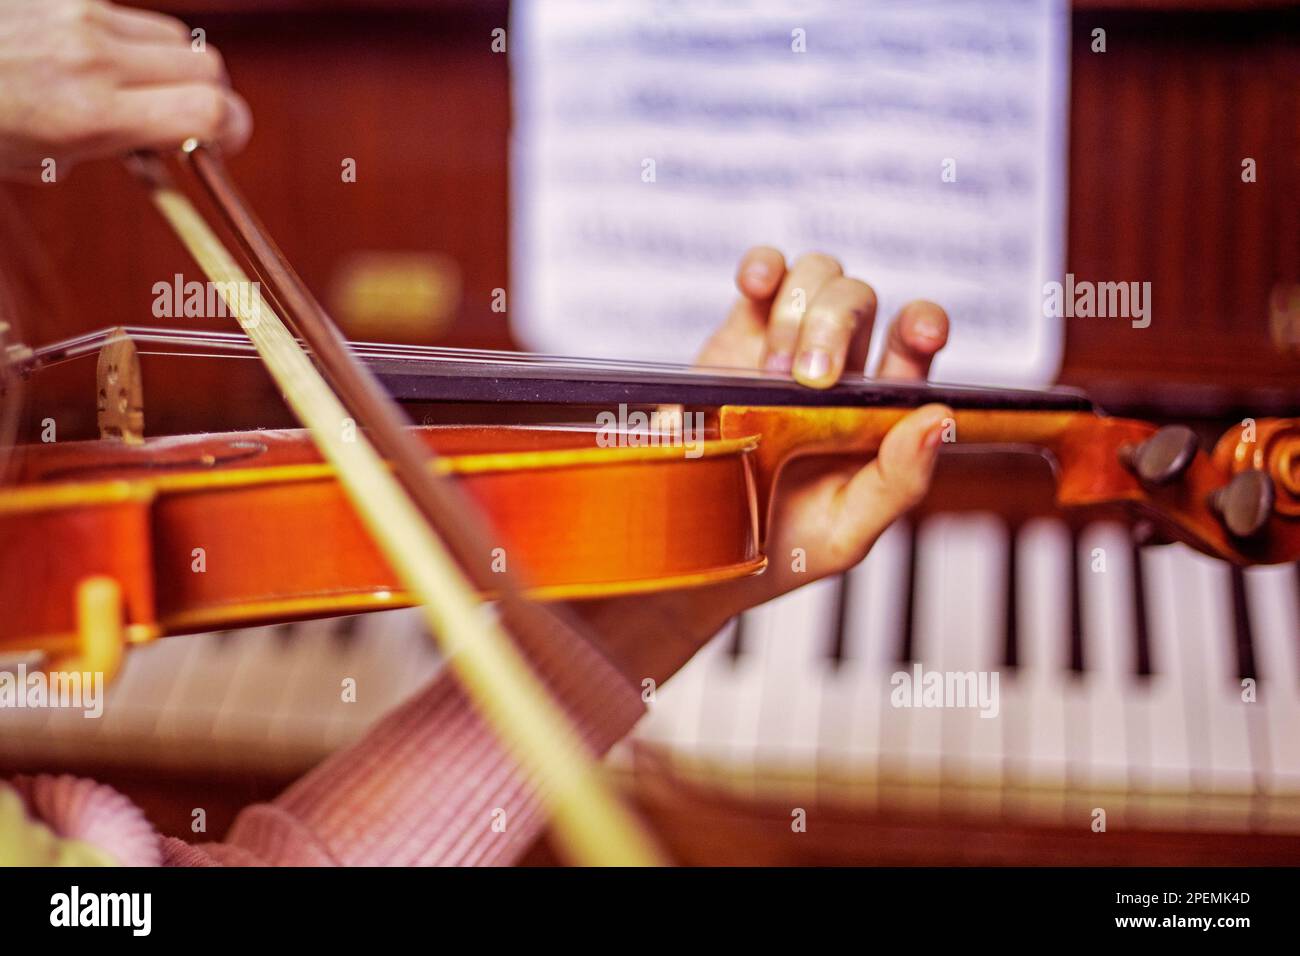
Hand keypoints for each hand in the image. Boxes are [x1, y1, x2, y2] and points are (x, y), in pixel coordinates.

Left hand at [0, 0, 250, 179]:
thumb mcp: (43, 158)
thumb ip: (115, 146)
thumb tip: (169, 148)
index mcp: (92, 113)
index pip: (209, 112)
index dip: (234, 130)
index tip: (223, 146)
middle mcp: (94, 57)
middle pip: (207, 67)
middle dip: (210, 97)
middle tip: (189, 123)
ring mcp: (79, 13)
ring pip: (175, 37)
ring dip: (173, 67)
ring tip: (138, 91)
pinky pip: (127, 16)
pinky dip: (128, 43)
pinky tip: (91, 60)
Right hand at [574, 246, 951, 686]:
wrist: (692, 552)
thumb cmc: (779, 549)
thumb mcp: (846, 534)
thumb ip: (899, 483)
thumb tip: (938, 421)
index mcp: (878, 409)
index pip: (916, 345)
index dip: (923, 324)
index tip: (920, 332)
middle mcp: (841, 368)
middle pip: (860, 301)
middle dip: (836, 325)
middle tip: (806, 378)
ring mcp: (788, 345)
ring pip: (818, 276)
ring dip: (799, 310)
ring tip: (770, 372)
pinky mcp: (737, 335)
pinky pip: (763, 274)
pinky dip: (764, 265)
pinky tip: (757, 286)